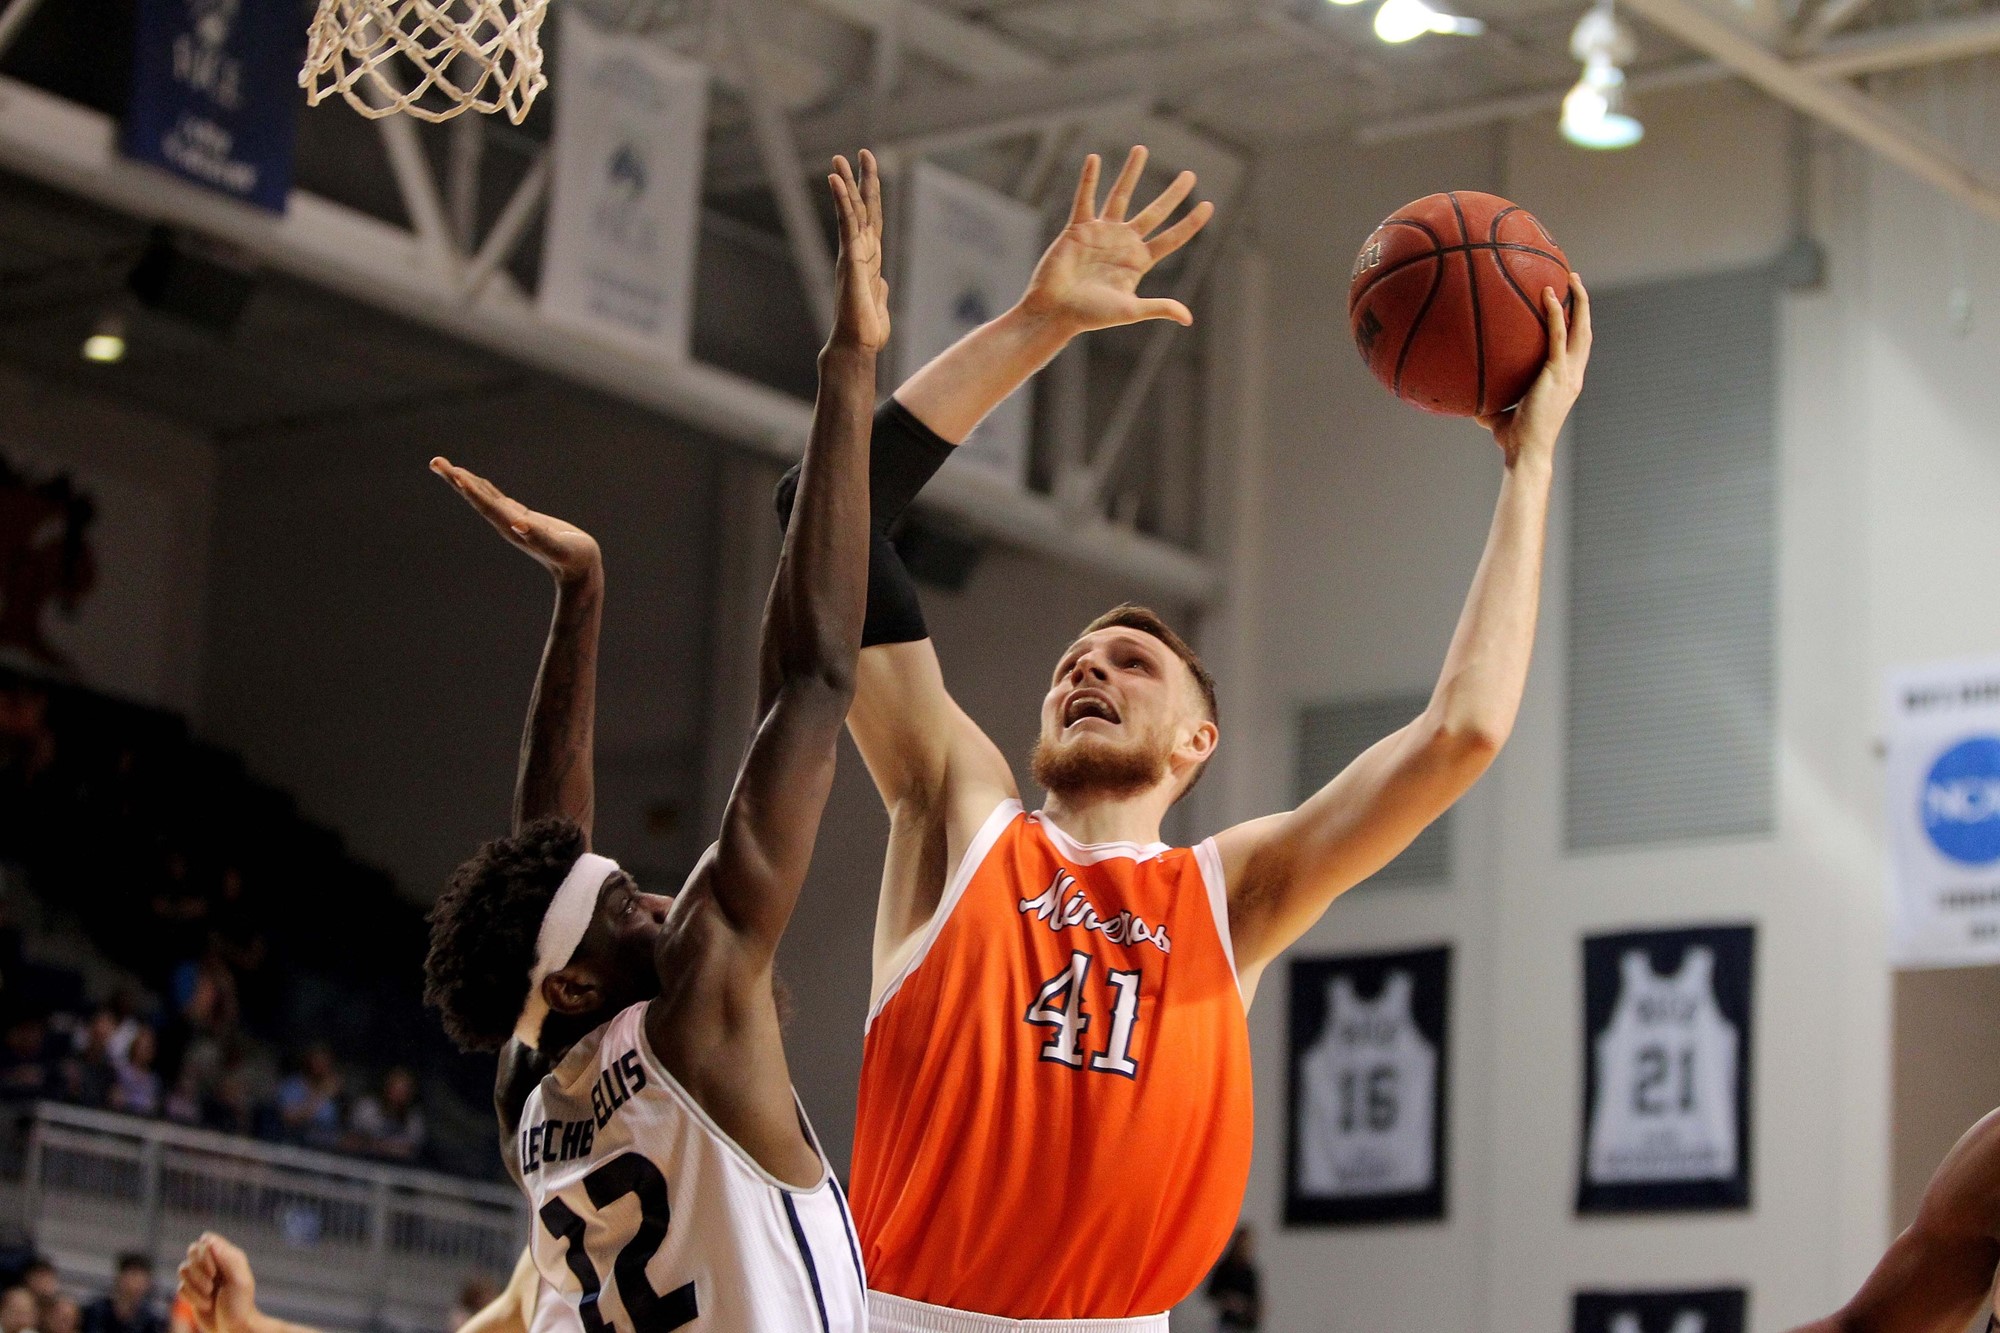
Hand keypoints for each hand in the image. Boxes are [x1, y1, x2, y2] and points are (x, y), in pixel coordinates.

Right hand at [177, 1233, 258, 1332]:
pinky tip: (206, 1305)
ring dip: (195, 1286)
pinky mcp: (192, 1292)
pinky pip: (180, 1287)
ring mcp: (202, 1277)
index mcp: (228, 1256)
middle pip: (191, 1251)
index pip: (206, 1240)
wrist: (233, 1329)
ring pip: (183, 1269)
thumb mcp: (238, 1280)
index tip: (214, 1271)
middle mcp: (214, 1263)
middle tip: (212, 1285)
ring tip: (210, 1295)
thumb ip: (226, 1258)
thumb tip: (208, 1239)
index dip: (204, 1253)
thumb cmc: (239, 1304)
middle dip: (198, 1270)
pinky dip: (191, 1297)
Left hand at [431, 458, 601, 584]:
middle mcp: (506, 524)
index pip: (486, 505)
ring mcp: (512, 521)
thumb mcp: (558, 548)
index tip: (453, 472)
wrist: (580, 572)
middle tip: (435, 462)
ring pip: (484, 497)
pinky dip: (484, 488)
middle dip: (456, 480)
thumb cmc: (573, 559)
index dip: (471, 489)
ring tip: (446, 467)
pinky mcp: (522, 519)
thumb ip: (538, 537)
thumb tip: (518, 524)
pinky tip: (477, 483)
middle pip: (476, 498)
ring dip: (465, 482)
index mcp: (512, 527)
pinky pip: (497, 499)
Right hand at [828, 151, 888, 352]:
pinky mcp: (850, 259)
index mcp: (868, 258)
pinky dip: (841, 201)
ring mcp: (852, 253)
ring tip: (838, 159)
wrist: (857, 345)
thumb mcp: (880, 305)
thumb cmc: (866, 331)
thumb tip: (882, 283)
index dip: (871, 194)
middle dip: (859, 179)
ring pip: (850, 211)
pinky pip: (846, 224)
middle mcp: (858, 251)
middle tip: (857, 152)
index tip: (869, 169)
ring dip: (845, 184)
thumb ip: (881, 290)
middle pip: (861, 207)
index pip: (872, 218)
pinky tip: (835, 181)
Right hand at [1018, 146, 1214, 335]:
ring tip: (1141, 149)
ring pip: (1120, 196)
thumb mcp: (1129, 310)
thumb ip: (1158, 307)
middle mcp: (1123, 243)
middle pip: (1154, 212)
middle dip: (1172, 194)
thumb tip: (1188, 319)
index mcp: (1138, 262)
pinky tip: (1094, 158)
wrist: (1055, 311)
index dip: (1190, 223)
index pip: (1171, 239)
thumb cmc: (1090, 315)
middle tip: (1190, 175)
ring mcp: (1101, 233)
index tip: (1208, 206)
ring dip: (1131, 173)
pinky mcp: (1078, 228)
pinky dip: (1088, 179)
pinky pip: (1085, 198)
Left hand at [1479, 272, 1591, 466]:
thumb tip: (1467, 399)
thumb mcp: (1498, 416)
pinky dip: (1555, 314)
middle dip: (1583, 304)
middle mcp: (1573, 375)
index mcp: (1565, 382)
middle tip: (1574, 280)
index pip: (1575, 347)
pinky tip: (1547, 295)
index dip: (1576, 324)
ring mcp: (1569, 374)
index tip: (1569, 303)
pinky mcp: (1558, 374)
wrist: (1525, 452)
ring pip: (1581, 329)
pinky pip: (1558, 336)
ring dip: (1579, 301)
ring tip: (1569, 277)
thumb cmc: (1513, 440)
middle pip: (1586, 331)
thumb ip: (1489, 403)